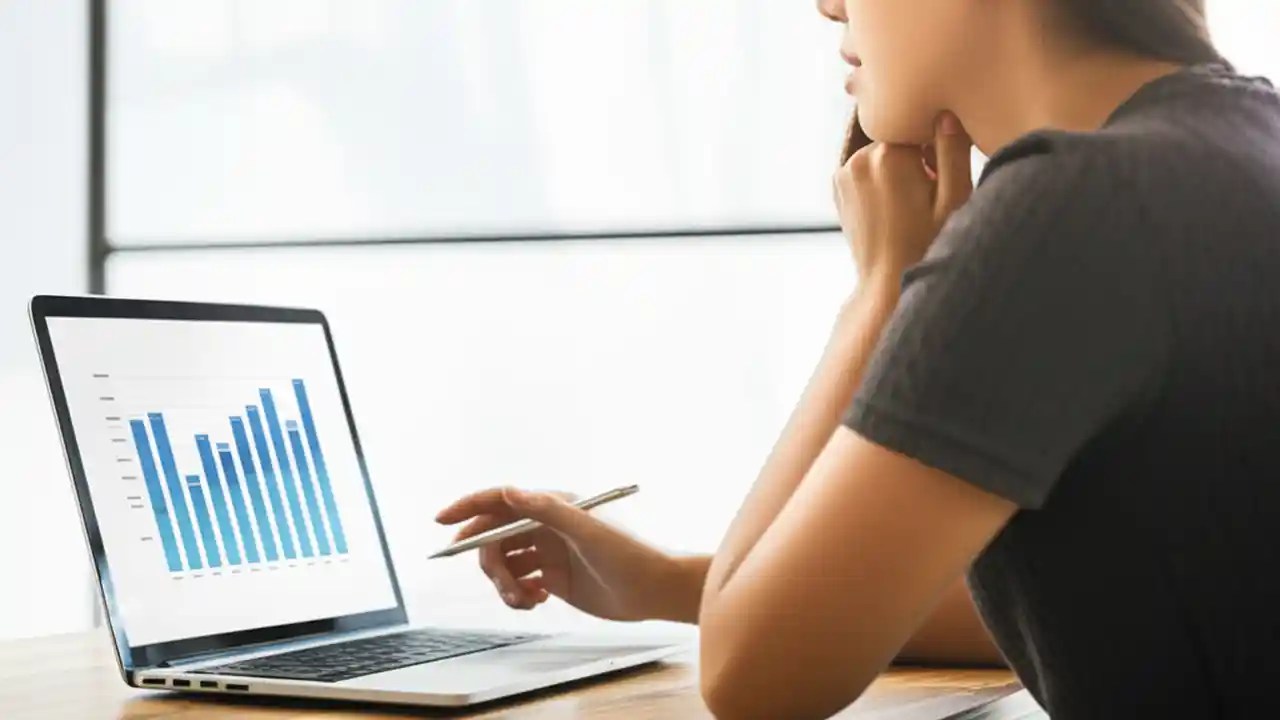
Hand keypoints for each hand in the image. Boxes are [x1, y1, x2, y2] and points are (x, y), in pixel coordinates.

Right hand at [435, 487, 691, 621]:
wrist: (656, 590)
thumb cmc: (630, 554)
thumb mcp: (587, 530)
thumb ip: (547, 510)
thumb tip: (509, 491)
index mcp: (552, 504)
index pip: (499, 500)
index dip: (468, 508)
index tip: (441, 522)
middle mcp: (546, 525)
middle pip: (495, 538)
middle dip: (490, 563)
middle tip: (505, 587)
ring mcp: (549, 552)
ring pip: (505, 565)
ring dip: (504, 585)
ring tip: (526, 601)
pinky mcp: (554, 578)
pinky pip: (519, 584)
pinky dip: (518, 595)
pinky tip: (538, 601)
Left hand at [833, 110, 973, 286]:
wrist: (887, 281)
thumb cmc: (927, 244)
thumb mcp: (953, 199)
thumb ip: (953, 152)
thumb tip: (946, 114)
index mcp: (890, 155)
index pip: (918, 123)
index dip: (934, 146)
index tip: (937, 174)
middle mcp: (861, 157)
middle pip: (897, 136)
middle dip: (914, 154)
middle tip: (925, 191)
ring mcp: (845, 171)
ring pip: (880, 149)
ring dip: (895, 165)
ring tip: (907, 201)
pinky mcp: (838, 184)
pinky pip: (865, 165)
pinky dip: (879, 175)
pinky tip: (890, 204)